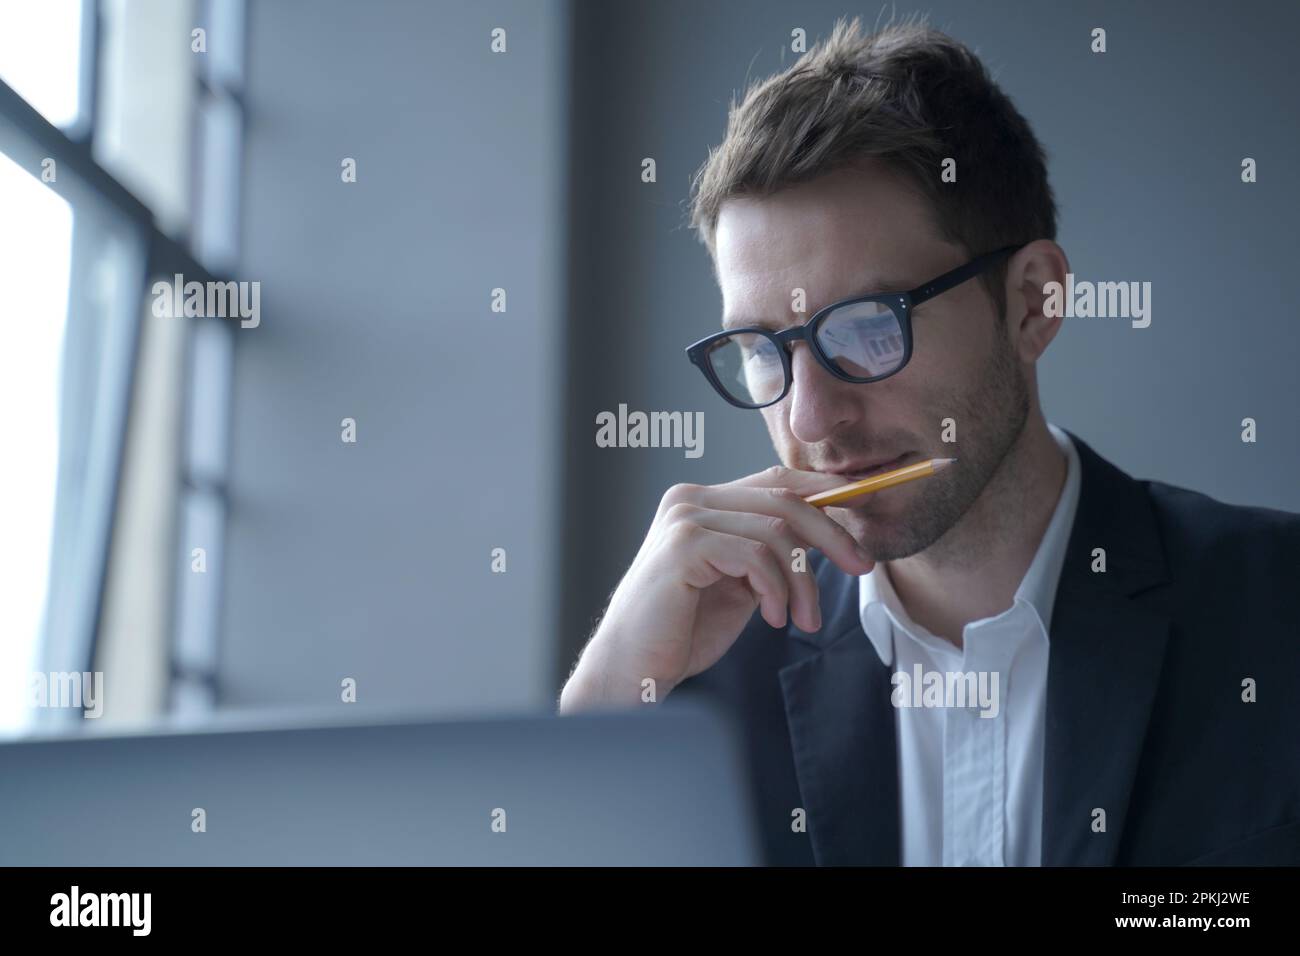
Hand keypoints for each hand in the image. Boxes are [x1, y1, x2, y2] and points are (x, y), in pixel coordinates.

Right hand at [559, 465, 874, 710]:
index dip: (825, 492)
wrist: (632, 666)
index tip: (864, 512)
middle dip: (832, 533)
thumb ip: (771, 553)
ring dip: (802, 580)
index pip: (776, 480)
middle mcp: (690, 498)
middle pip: (784, 498)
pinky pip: (756, 556)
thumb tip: (827, 534)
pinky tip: (774, 617)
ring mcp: (684, 518)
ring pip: (776, 531)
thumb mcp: (741, 582)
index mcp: (703, 501)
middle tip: (862, 566)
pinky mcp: (683, 545)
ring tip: (802, 617)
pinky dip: (777, 589)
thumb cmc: (682, 630)